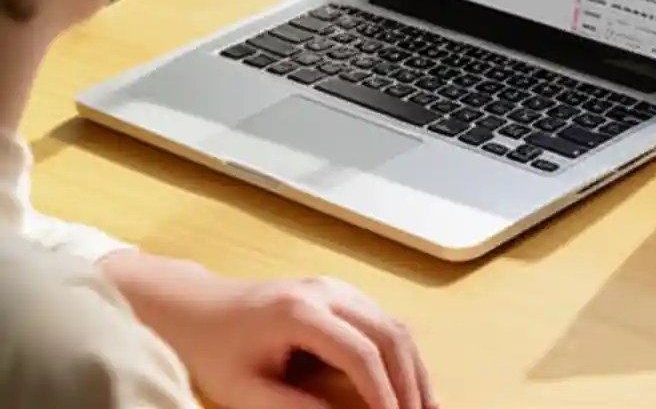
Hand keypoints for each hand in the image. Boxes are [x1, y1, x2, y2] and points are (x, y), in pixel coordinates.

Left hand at [101, 253, 437, 408]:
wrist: (198, 307)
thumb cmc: (214, 349)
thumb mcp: (244, 390)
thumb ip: (294, 408)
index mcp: (299, 311)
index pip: (359, 352)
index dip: (383, 392)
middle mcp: (327, 291)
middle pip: (390, 334)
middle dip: (411, 383)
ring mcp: (339, 288)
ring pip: (396, 326)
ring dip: (416, 369)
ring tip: (428, 408)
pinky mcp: (344, 295)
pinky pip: (386, 323)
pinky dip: (403, 357)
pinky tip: (411, 385)